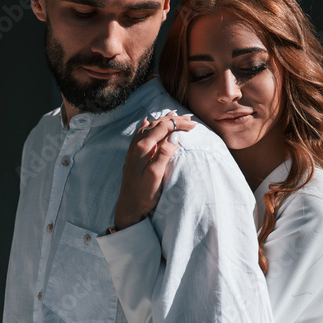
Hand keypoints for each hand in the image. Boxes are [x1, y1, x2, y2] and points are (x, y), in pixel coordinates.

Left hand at [113, 112, 195, 229]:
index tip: (193, 125)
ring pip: (149, 128)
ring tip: (173, 115)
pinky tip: (147, 122)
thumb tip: (174, 136)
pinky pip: (140, 134)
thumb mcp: (156, 174)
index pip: (163, 127)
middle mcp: (136, 146)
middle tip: (189, 118)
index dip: (178, 124)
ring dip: (162, 121)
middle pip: (156, 125)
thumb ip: (164, 153)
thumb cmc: (144, 194)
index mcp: (143, 148)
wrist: (129, 207)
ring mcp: (134, 150)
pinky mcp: (133, 156)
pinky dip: (148, 126)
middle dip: (173, 120)